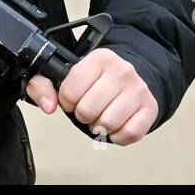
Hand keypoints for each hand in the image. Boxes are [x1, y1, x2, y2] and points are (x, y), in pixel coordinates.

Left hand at [25, 48, 157, 144]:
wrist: (130, 78)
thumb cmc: (95, 80)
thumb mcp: (67, 75)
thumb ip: (44, 86)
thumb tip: (48, 105)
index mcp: (100, 58)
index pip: (70, 92)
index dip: (66, 101)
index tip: (72, 98)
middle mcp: (122, 70)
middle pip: (87, 110)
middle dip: (82, 115)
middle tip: (88, 108)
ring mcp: (138, 89)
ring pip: (107, 124)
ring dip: (99, 127)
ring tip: (101, 116)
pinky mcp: (150, 108)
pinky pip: (129, 134)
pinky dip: (118, 136)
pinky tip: (115, 125)